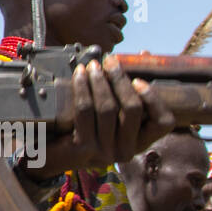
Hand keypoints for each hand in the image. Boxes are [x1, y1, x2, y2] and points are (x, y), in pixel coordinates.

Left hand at [39, 56, 174, 175]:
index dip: (154, 99)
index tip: (138, 80)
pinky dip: (83, 88)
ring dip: (100, 81)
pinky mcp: (83, 151)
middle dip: (120, 80)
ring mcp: (105, 154)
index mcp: (138, 144)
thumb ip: (127, 88)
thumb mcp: (109, 113)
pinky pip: (86, 111)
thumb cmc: (83, 128)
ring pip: (108, 109)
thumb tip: (145, 54)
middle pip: (132, 109)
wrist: (49, 156)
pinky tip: (80, 75)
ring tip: (93, 66)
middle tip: (110, 61)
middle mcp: (125, 152)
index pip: (163, 123)